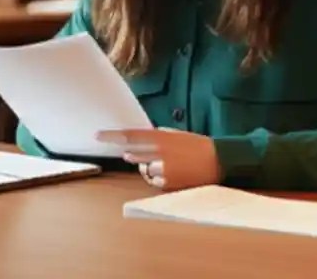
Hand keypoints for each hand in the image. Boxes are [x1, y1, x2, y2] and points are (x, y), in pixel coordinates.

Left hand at [96, 128, 220, 190]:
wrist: (218, 160)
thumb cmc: (197, 145)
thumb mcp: (175, 134)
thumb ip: (156, 136)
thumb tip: (136, 139)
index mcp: (161, 137)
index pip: (129, 135)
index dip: (111, 135)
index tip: (97, 135)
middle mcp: (159, 152)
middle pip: (132, 153)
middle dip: (130, 154)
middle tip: (131, 152)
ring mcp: (163, 169)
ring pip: (142, 169)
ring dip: (147, 166)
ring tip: (165, 162)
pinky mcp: (168, 182)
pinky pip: (153, 181)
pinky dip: (157, 177)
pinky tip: (171, 172)